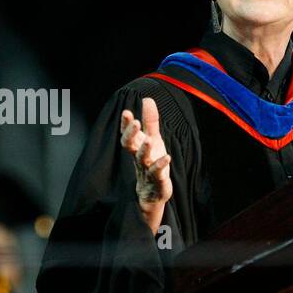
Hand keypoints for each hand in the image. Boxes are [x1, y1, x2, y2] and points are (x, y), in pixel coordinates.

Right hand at [120, 97, 172, 234]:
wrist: (152, 193)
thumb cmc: (151, 163)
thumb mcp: (153, 140)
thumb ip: (150, 121)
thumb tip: (147, 99)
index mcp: (138, 148)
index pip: (128, 136)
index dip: (125, 125)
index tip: (126, 112)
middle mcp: (140, 159)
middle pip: (130, 147)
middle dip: (131, 135)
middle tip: (134, 122)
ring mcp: (147, 171)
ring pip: (142, 160)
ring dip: (145, 150)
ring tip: (149, 140)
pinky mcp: (157, 183)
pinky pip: (157, 175)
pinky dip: (161, 167)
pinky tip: (167, 157)